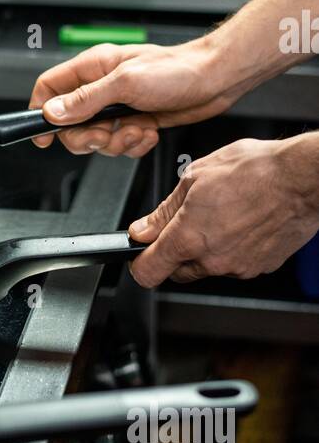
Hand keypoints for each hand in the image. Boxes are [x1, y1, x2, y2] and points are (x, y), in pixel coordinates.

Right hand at [30, 39, 243, 156]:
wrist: (215, 80)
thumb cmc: (178, 70)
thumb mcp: (125, 84)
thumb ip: (86, 100)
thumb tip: (53, 112)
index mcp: (92, 68)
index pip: (49, 88)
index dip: (39, 112)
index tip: (43, 136)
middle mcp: (101, 87)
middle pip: (70, 123)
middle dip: (89, 137)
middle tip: (108, 135)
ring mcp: (117, 105)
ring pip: (97, 138)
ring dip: (117, 142)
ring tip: (139, 129)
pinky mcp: (135, 120)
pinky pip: (120, 143)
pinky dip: (134, 144)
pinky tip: (149, 131)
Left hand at [128, 136, 318, 287]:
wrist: (301, 178)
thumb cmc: (255, 171)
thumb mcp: (195, 177)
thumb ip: (164, 211)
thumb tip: (143, 229)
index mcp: (189, 238)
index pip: (148, 272)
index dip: (140, 263)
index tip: (141, 253)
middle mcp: (212, 260)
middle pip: (177, 272)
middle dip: (174, 253)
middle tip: (187, 223)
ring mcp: (238, 267)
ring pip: (207, 268)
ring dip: (205, 250)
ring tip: (222, 215)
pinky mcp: (259, 268)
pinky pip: (234, 264)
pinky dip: (231, 249)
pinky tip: (241, 222)